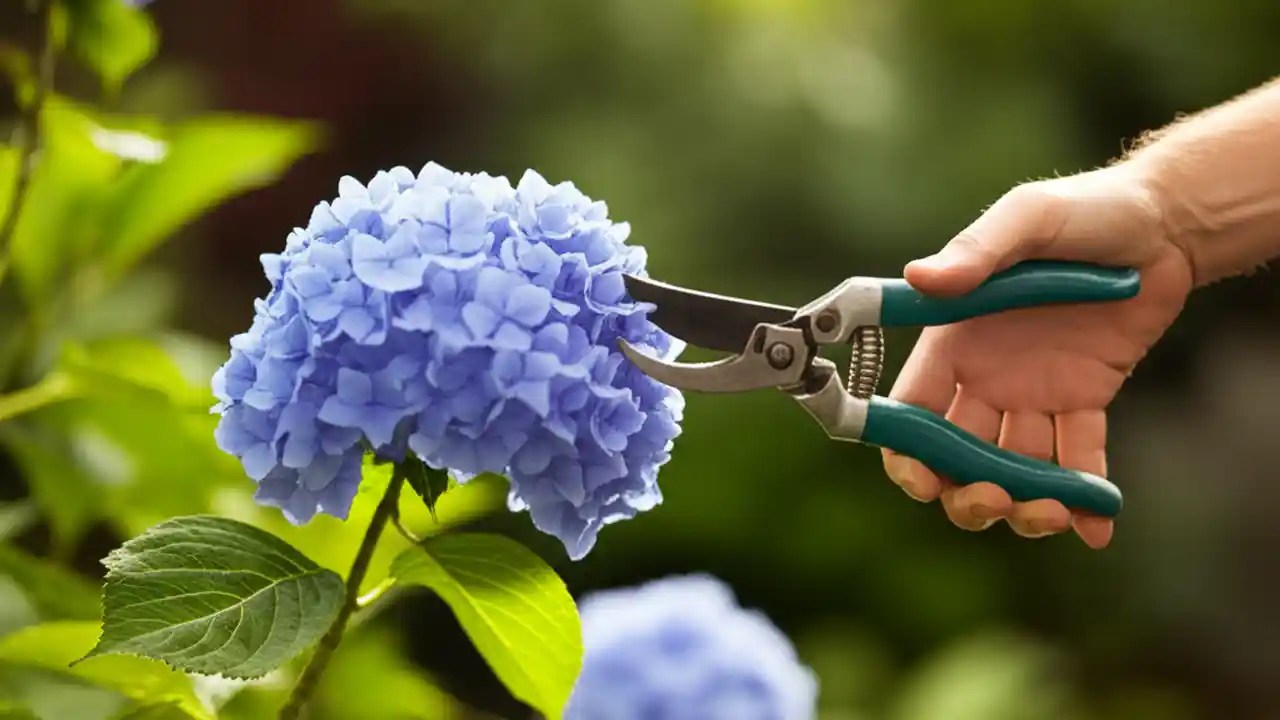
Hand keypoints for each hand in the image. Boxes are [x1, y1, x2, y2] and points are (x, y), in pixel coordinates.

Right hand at [882, 165, 1193, 547]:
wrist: (1164, 225)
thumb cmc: (1086, 210)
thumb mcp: (1028, 219)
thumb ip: (976, 252)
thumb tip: (919, 279)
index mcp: (956, 337)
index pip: (914, 407)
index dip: (907, 451)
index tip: (921, 482)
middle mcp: (985, 373)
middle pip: (957, 453)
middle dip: (967, 491)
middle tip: (996, 500)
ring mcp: (1033, 391)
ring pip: (1015, 466)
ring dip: (1026, 503)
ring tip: (1052, 512)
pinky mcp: (1084, 399)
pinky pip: (1078, 457)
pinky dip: (1085, 495)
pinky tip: (1095, 526)